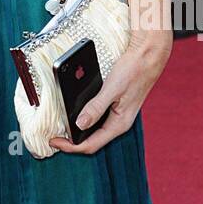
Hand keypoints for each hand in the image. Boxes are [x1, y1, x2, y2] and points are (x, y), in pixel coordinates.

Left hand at [48, 39, 171, 154]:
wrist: (148, 57)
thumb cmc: (134, 71)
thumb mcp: (112, 89)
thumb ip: (96, 107)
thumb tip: (79, 124)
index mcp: (119, 124)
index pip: (91, 144)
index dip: (71, 146)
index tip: (54, 141)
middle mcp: (118, 123)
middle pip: (92, 141)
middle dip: (72, 143)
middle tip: (54, 138)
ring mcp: (117, 115)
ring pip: (94, 132)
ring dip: (77, 132)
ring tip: (61, 129)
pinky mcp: (115, 106)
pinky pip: (97, 120)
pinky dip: (84, 120)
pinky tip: (74, 115)